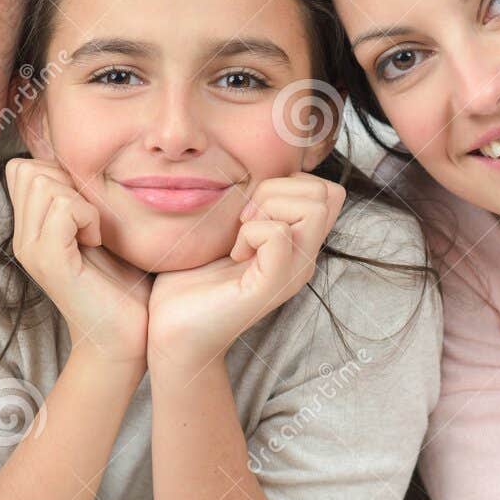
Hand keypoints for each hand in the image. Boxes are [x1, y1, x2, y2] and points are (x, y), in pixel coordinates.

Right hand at [5, 158, 150, 366]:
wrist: (123, 338)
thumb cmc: (121, 285)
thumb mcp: (98, 231)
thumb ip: (82, 200)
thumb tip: (88, 162)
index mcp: (30, 228)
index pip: (22, 168)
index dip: (57, 172)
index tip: (84, 207)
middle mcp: (22, 237)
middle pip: (29, 170)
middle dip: (68, 182)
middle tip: (90, 220)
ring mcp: (31, 250)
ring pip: (45, 183)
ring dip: (81, 201)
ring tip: (93, 233)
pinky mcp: (49, 262)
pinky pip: (64, 208)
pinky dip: (88, 217)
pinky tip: (96, 243)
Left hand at [146, 174, 343, 372]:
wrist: (172, 329)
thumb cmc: (191, 278)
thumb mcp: (228, 230)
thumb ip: (250, 204)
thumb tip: (253, 170)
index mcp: (298, 245)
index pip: (328, 191)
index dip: (289, 185)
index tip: (251, 209)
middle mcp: (304, 260)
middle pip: (326, 194)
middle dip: (277, 190)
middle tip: (244, 221)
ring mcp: (291, 275)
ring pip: (313, 207)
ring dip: (268, 208)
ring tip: (240, 236)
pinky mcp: (270, 288)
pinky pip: (279, 235)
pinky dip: (252, 232)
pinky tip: (235, 254)